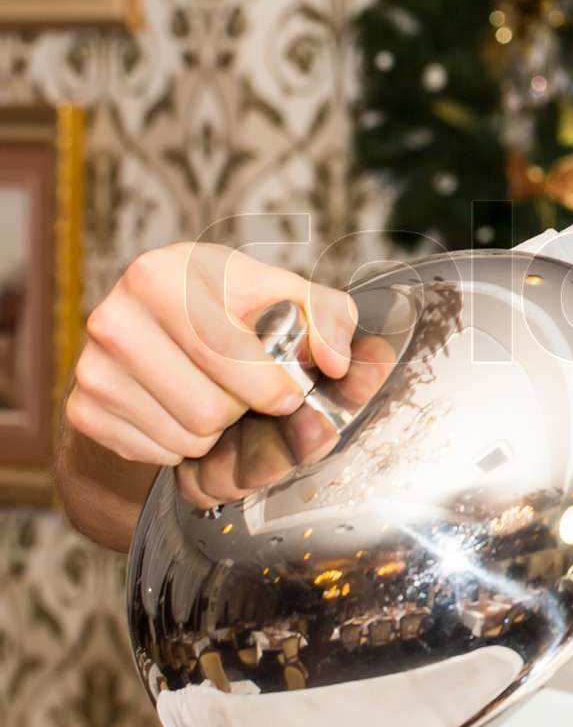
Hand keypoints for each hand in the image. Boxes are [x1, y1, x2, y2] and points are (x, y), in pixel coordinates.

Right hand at [65, 242, 357, 493]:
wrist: (160, 327)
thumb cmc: (234, 307)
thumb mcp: (288, 296)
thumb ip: (329, 318)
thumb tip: (336, 363)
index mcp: (162, 273)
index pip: (226, 353)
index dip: (270, 387)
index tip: (290, 395)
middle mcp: (114, 316)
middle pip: (209, 407)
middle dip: (244, 409)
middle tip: (248, 395)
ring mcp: (91, 365)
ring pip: (186, 436)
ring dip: (217, 430)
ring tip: (217, 398)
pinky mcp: (83, 408)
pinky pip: (158, 453)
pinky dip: (184, 444)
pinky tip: (184, 410)